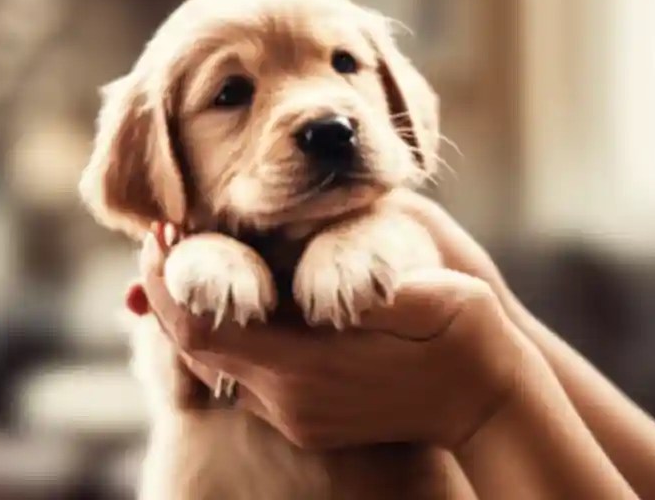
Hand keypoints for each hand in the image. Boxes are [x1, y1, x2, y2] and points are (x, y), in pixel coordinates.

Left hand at [136, 222, 534, 451]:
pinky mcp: (308, 422)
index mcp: (303, 367)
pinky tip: (246, 298)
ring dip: (200, 315)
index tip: (163, 232)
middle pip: (195, 350)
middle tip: (168, 237)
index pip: (197, 329)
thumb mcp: (415, 292)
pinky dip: (232, 338)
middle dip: (171, 293)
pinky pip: (247, 380)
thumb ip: (354, 282)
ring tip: (198, 257)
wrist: (491, 401)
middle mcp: (287, 401)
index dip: (165, 281)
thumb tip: (301, 263)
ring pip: (217, 367)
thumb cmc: (461, 332)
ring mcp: (297, 418)